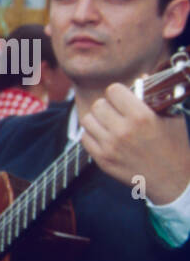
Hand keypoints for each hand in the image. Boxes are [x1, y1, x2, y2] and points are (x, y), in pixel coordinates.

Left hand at [80, 82, 189, 204]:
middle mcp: (122, 131)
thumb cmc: (176, 146)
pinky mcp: (102, 160)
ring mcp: (109, 147)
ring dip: (98, 119)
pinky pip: (84, 138)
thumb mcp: (172, 117)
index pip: (113, 90)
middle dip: (108, 105)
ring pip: (87, 120)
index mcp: (141, 117)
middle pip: (98, 104)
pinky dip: (93, 134)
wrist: (173, 180)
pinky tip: (105, 136)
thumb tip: (140, 80)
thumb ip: (154, 98)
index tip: (124, 97)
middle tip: (116, 111)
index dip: (119, 92)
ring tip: (109, 123)